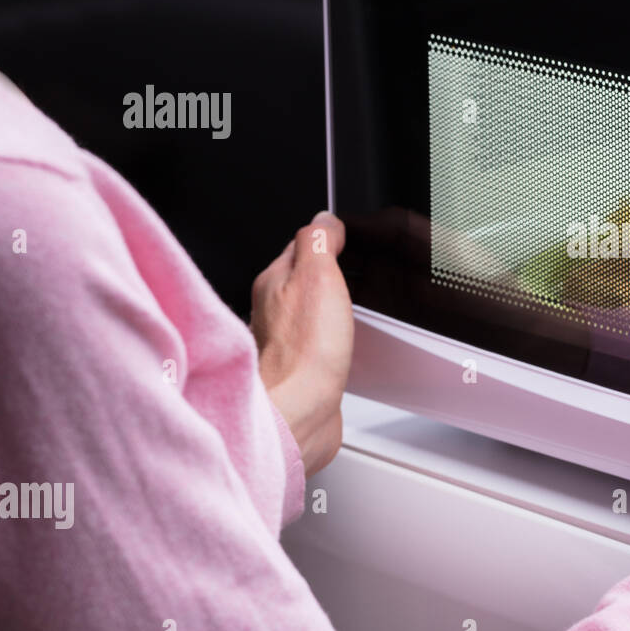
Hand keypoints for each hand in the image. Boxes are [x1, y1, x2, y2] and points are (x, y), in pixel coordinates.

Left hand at [251, 211, 353, 476]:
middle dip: (329, 272)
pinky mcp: (301, 367)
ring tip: (354, 301)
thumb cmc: (305, 351)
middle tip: (357, 269)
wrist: (301, 411)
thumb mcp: (318, 276)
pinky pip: (318, 340)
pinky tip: (345, 339)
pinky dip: (332, 334)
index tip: (349, 238)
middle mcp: (272, 310)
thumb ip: (319, 242)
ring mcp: (285, 340)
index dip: (327, 239)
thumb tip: (324, 219)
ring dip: (330, 305)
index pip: (300, 245)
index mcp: (272, 281)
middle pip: (303, 278)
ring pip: (310, 310)